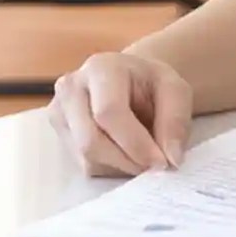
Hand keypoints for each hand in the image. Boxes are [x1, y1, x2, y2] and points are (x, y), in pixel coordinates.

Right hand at [48, 53, 192, 176]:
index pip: (109, 113)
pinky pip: (85, 165)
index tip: (162, 162)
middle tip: (155, 166)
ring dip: (122, 166)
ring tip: (143, 154)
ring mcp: (59, 112)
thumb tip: (171, 159)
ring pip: (87, 158)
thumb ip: (175, 121)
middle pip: (91, 141)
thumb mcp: (175, 91)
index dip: (135, 143)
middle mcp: (71, 88)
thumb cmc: (151, 84)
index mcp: (101, 69)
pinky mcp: (59, 135)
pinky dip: (112, 167)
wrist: (130, 81)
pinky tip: (125, 152)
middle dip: (128, 161)